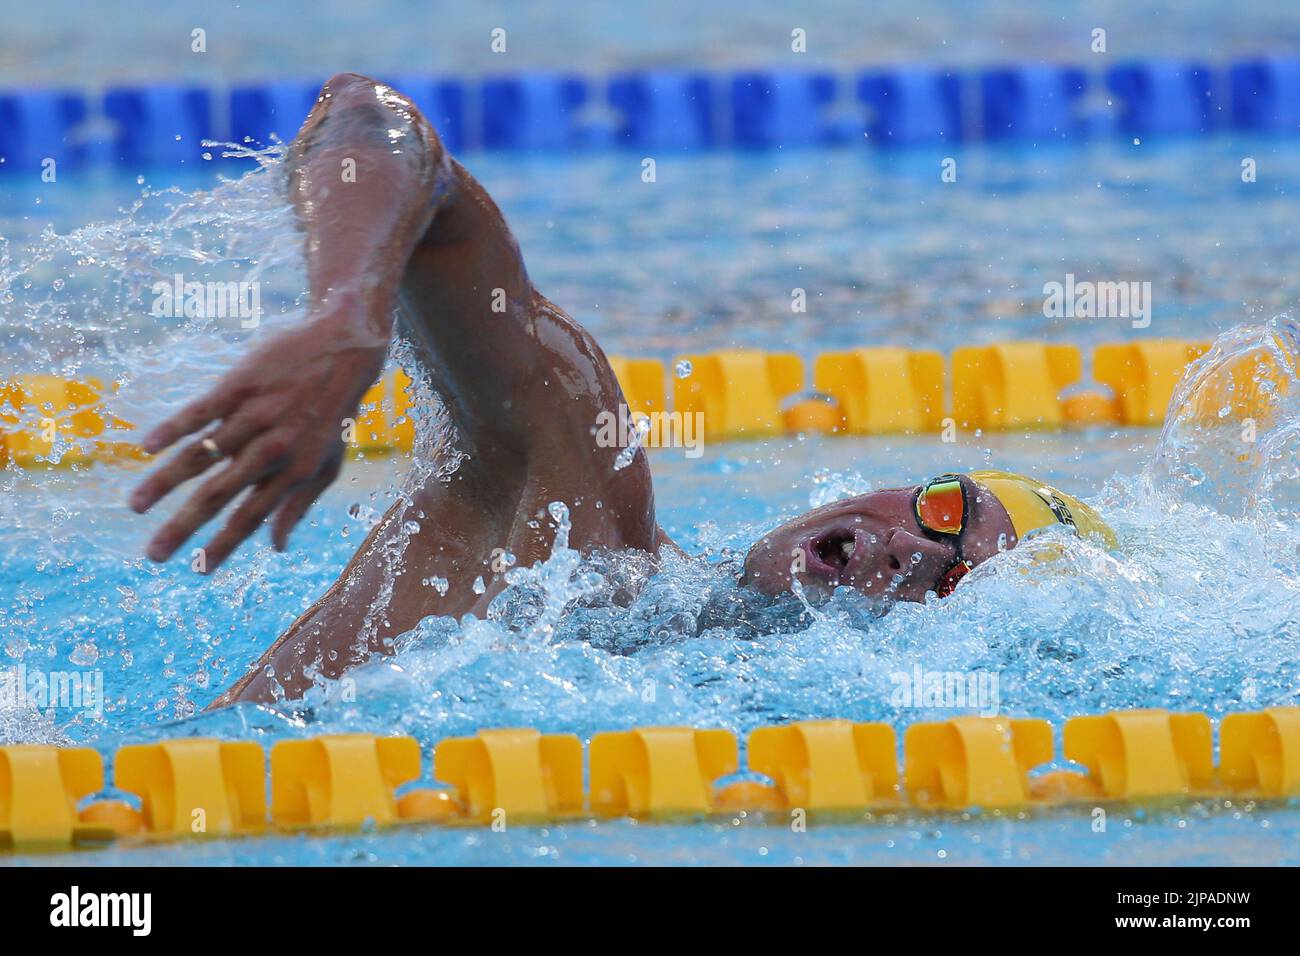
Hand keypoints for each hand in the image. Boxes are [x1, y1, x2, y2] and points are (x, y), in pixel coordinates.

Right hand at [129, 321, 387, 570]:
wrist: (344, 349)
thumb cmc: (335, 414)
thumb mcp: (328, 465)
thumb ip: (300, 506)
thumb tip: (278, 548)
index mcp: (292, 472)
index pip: (250, 518)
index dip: (224, 546)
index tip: (197, 571)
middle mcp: (270, 449)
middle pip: (219, 495)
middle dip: (183, 528)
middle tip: (153, 555)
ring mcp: (253, 416)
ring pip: (201, 456)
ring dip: (164, 483)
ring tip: (135, 506)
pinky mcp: (239, 386)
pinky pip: (200, 410)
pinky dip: (173, 428)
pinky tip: (146, 447)